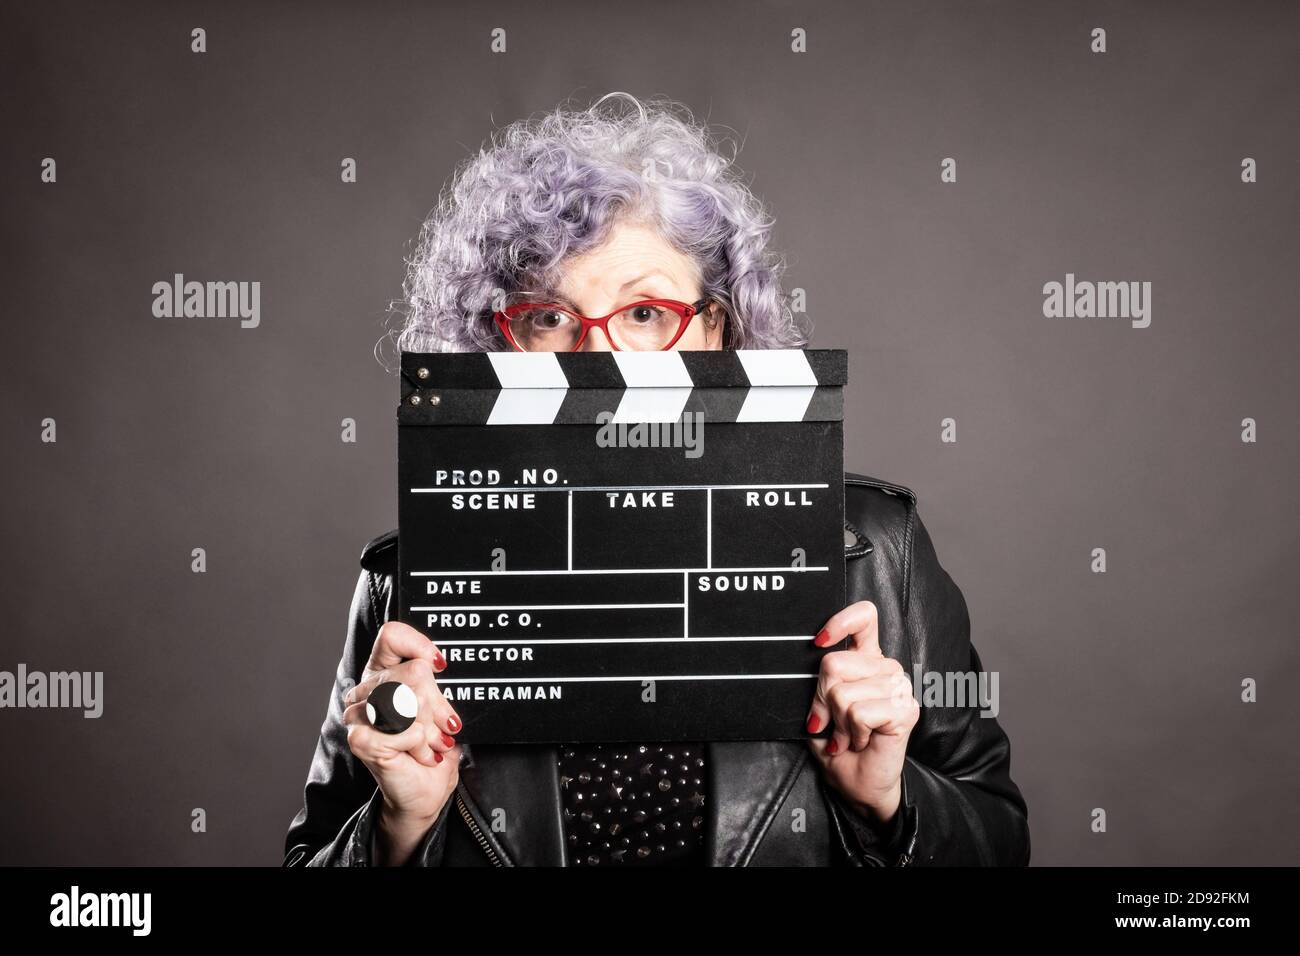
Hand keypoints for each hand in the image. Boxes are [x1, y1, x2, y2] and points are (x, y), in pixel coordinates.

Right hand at [342, 621, 461, 863]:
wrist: (425, 788)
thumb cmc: (431, 745)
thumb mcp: (438, 706)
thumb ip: (433, 682)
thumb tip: (436, 665)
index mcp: (382, 672)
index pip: (391, 636)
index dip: (419, 646)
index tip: (439, 666)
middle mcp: (364, 689)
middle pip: (413, 672)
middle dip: (438, 704)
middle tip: (444, 725)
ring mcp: (358, 714)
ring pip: (410, 700)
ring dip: (430, 727)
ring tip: (433, 741)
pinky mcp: (360, 739)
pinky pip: (405, 730)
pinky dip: (420, 744)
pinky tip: (419, 753)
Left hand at [806, 600, 918, 826]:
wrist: (861, 785)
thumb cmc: (841, 748)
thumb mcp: (820, 711)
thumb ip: (819, 684)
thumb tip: (811, 663)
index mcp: (867, 660)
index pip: (864, 617)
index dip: (840, 622)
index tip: (819, 641)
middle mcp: (886, 669)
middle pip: (834, 662)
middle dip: (821, 699)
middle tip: (831, 723)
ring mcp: (899, 687)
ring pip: (842, 693)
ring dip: (839, 723)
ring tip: (849, 735)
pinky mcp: (905, 710)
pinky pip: (859, 712)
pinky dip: (852, 733)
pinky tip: (862, 741)